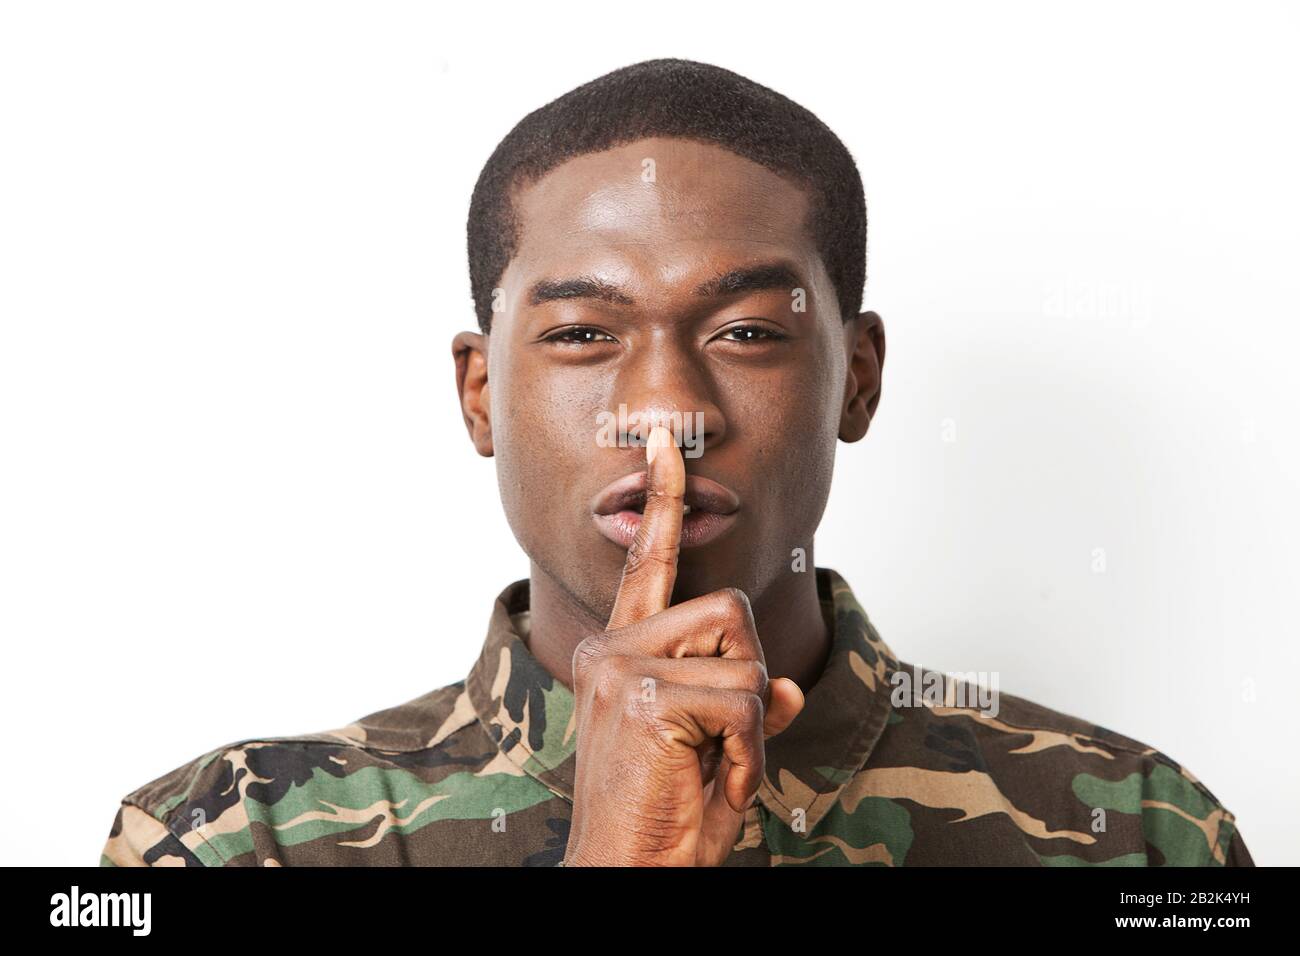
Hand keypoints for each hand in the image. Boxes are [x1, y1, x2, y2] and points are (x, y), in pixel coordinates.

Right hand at [563, 425, 804, 865]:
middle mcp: (611, 648)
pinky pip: (746, 699)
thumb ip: (747, 707)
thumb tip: (786, 686)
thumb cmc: (665, 821)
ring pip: (744, 654)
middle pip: (730, 610)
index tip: (668, 445)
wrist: (628, 876)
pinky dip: (751, 753)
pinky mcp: (641, 695)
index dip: (667, 501)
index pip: (649, 563)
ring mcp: (620, 667)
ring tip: (713, 768)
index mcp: (621, 651)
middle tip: (721, 744)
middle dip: (749, 679)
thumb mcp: (720, 752)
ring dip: (750, 724)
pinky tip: (714, 783)